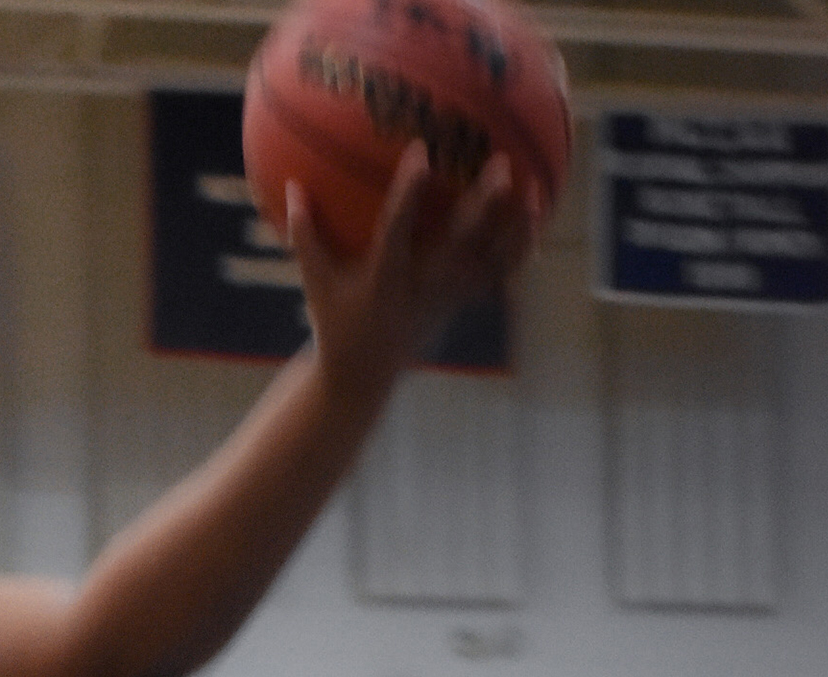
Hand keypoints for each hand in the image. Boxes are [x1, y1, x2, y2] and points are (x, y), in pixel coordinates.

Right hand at [289, 143, 541, 389]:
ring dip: (515, 228)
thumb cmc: (335, 320)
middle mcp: (421, 286)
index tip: (421, 151)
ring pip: (490, 261)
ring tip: (536, 189)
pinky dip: (520, 249)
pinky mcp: (461, 303)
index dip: (409, 191)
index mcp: (383, 278)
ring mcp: (447, 297)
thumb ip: (304, 235)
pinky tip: (535, 216)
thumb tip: (291, 185)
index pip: (397, 229)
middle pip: (459, 244)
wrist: (363, 374)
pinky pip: (498, 275)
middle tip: (501, 164)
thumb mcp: (314, 283)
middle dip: (482, 206)